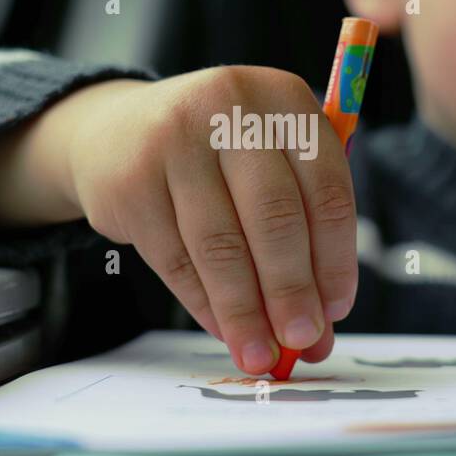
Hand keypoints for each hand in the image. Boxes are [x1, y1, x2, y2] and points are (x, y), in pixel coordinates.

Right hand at [46, 67, 359, 374]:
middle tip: (301, 341)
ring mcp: (174, 140)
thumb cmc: (218, 155)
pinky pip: (177, 259)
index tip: (335, 311)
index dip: (336, 259)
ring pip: (221, 245)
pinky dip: (204, 304)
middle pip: (274, 217)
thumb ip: (303, 228)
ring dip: (245, 312)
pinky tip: (224, 330)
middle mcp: (230, 108)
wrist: (120, 131)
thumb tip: (323, 323)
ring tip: (260, 355)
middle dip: (291, 291)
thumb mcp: (268, 161)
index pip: (326, 188)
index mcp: (284, 100)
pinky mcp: (131, 181)